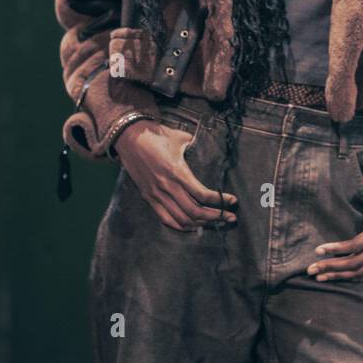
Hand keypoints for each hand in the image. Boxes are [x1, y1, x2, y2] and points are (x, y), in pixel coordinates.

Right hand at [114, 121, 237, 232]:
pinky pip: (166, 219)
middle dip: (216, 216)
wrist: (130, 138)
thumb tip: (213, 146)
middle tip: (231, 216)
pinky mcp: (149, 198)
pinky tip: (194, 226)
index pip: (202, 195)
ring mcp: (156, 194)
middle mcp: (167, 186)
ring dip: (202, 224)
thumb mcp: (180, 138)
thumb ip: (197, 145)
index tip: (233, 200)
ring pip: (182, 219)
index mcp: (177, 171)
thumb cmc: (157, 135)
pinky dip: (182, 226)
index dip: (220, 201)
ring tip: (216, 222)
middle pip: (195, 211)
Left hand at [306, 180, 362, 282]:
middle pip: (356, 263)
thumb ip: (353, 190)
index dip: (335, 250)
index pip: (355, 246)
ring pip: (362, 273)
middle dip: (332, 267)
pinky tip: (338, 278)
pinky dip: (355, 278)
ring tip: (319, 276)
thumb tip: (328, 184)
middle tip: (311, 269)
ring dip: (339, 276)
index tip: (317, 250)